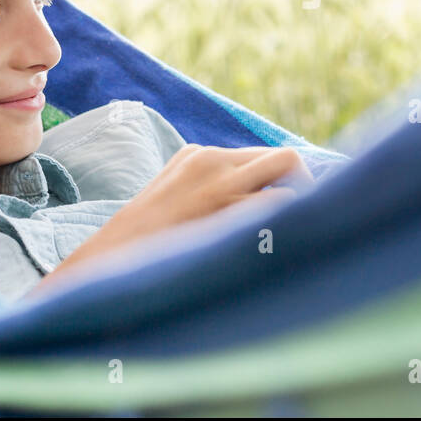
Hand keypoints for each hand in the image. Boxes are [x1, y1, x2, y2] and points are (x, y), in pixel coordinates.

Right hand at [29, 145, 311, 292]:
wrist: (111, 265)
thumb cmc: (144, 243)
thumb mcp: (172, 198)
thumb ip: (206, 188)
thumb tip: (253, 200)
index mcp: (199, 156)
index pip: (262, 157)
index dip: (285, 182)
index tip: (294, 205)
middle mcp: (213, 162)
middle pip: (286, 159)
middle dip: (304, 186)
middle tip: (309, 218)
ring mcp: (221, 186)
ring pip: (291, 174)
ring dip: (305, 202)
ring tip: (304, 232)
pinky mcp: (225, 212)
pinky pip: (280, 206)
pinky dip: (295, 221)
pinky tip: (290, 247)